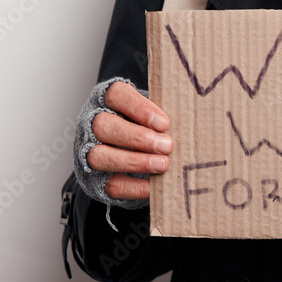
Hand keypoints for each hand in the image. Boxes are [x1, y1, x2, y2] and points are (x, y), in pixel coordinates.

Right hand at [87, 82, 171, 200]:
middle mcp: (93, 124)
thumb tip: (192, 119)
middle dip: (137, 138)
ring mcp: (89, 152)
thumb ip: (163, 115)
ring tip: (163, 165)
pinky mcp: (95, 178)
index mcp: (108, 100)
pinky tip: (154, 185)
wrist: (133, 154)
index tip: (164, 123)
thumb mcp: (153, 113)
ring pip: (100, 156)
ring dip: (134, 161)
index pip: (116, 95)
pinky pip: (110, 183)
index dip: (139, 108)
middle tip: (167, 146)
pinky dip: (134, 186)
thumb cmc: (147, 126)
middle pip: (104, 126)